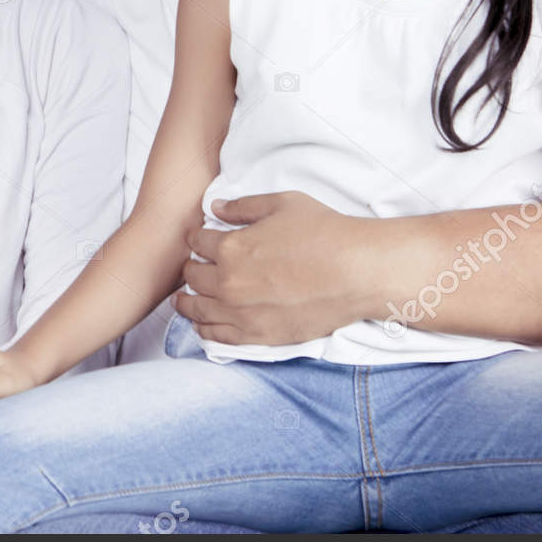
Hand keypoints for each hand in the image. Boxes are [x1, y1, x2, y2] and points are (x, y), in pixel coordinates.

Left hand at [175, 191, 368, 346]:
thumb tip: (216, 208)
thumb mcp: (282, 204)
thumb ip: (244, 207)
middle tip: (194, 268)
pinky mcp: (257, 336)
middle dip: (191, 268)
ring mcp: (241, 314)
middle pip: (192, 277)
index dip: (197, 238)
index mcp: (231, 248)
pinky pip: (217, 336)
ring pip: (197, 310)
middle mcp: (228, 283)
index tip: (199, 240)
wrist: (357, 273)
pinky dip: (205, 329)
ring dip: (188, 302)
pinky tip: (203, 324)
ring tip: (184, 300)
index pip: (197, 243)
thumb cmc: (324, 233)